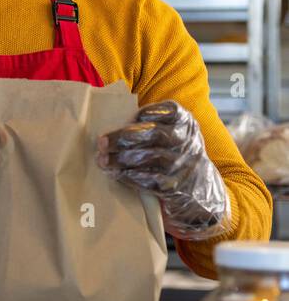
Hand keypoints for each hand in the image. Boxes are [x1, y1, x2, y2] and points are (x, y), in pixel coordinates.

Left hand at [97, 99, 228, 238]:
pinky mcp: (174, 187)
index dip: (144, 113)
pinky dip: (128, 176)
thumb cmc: (174, 155)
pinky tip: (115, 173)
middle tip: (101, 142)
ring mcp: (182, 165)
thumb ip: (150, 126)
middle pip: (154, 133)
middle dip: (123, 137)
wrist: (200, 190)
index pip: (170, 110)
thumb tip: (112, 121)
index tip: (125, 118)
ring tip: (103, 160)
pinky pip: (148, 180)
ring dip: (120, 158)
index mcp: (187, 124)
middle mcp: (188, 142)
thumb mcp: (172, 135)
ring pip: (149, 157)